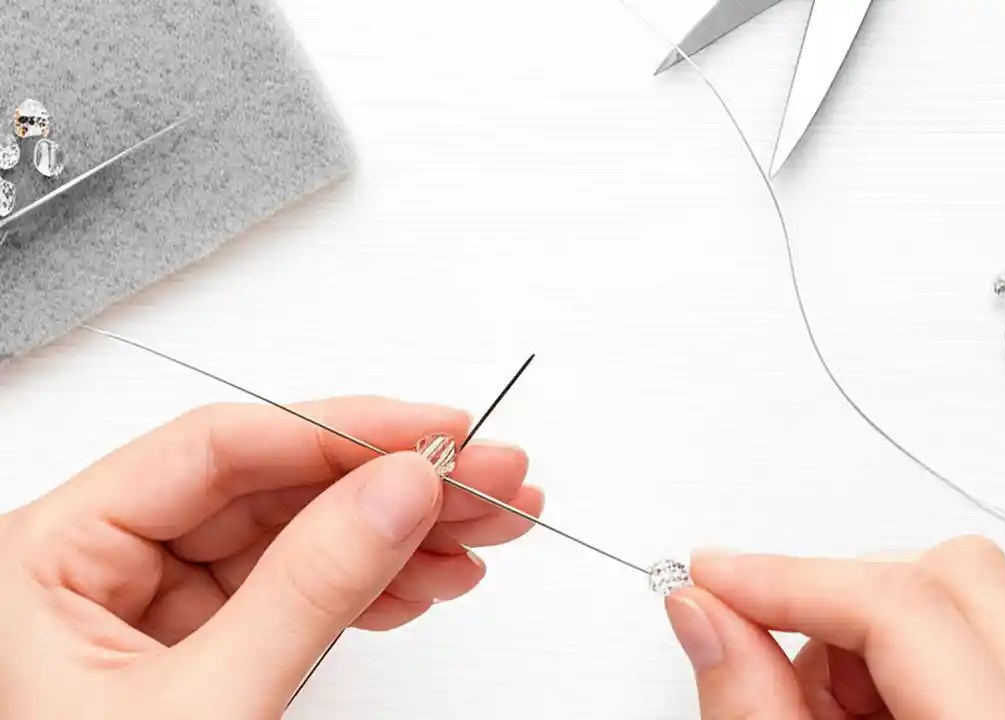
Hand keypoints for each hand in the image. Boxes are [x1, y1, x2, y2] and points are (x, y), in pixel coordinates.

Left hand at [0, 397, 542, 718]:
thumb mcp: (206, 707)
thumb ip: (306, 591)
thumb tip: (396, 493)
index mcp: (49, 555)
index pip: (216, 450)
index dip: (340, 430)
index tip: (432, 434)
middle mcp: (101, 566)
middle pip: (274, 485)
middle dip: (393, 484)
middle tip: (489, 475)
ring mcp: (156, 606)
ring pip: (300, 533)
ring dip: (403, 533)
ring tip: (485, 530)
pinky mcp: (204, 645)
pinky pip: (300, 588)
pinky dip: (375, 585)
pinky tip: (431, 579)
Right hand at [666, 537, 1004, 718]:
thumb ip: (753, 708)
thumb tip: (702, 612)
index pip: (904, 605)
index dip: (788, 579)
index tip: (712, 576)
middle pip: (953, 575)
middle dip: (840, 607)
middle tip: (773, 669)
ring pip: (968, 600)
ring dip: (869, 646)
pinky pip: (984, 645)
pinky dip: (906, 671)